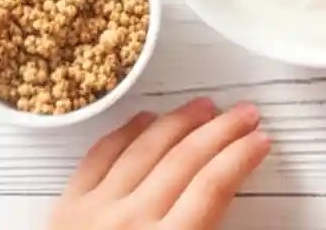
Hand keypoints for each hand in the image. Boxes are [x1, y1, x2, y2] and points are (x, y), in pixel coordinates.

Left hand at [50, 98, 269, 229]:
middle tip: (245, 114)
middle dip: (222, 131)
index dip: (240, 158)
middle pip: (186, 160)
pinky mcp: (64, 208)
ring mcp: (94, 211)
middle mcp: (130, 224)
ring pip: (146, 148)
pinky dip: (127, 132)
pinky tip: (147, 119)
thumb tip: (221, 209)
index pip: (213, 187)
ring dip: (180, 122)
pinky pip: (100, 155)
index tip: (260, 141)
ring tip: (205, 108)